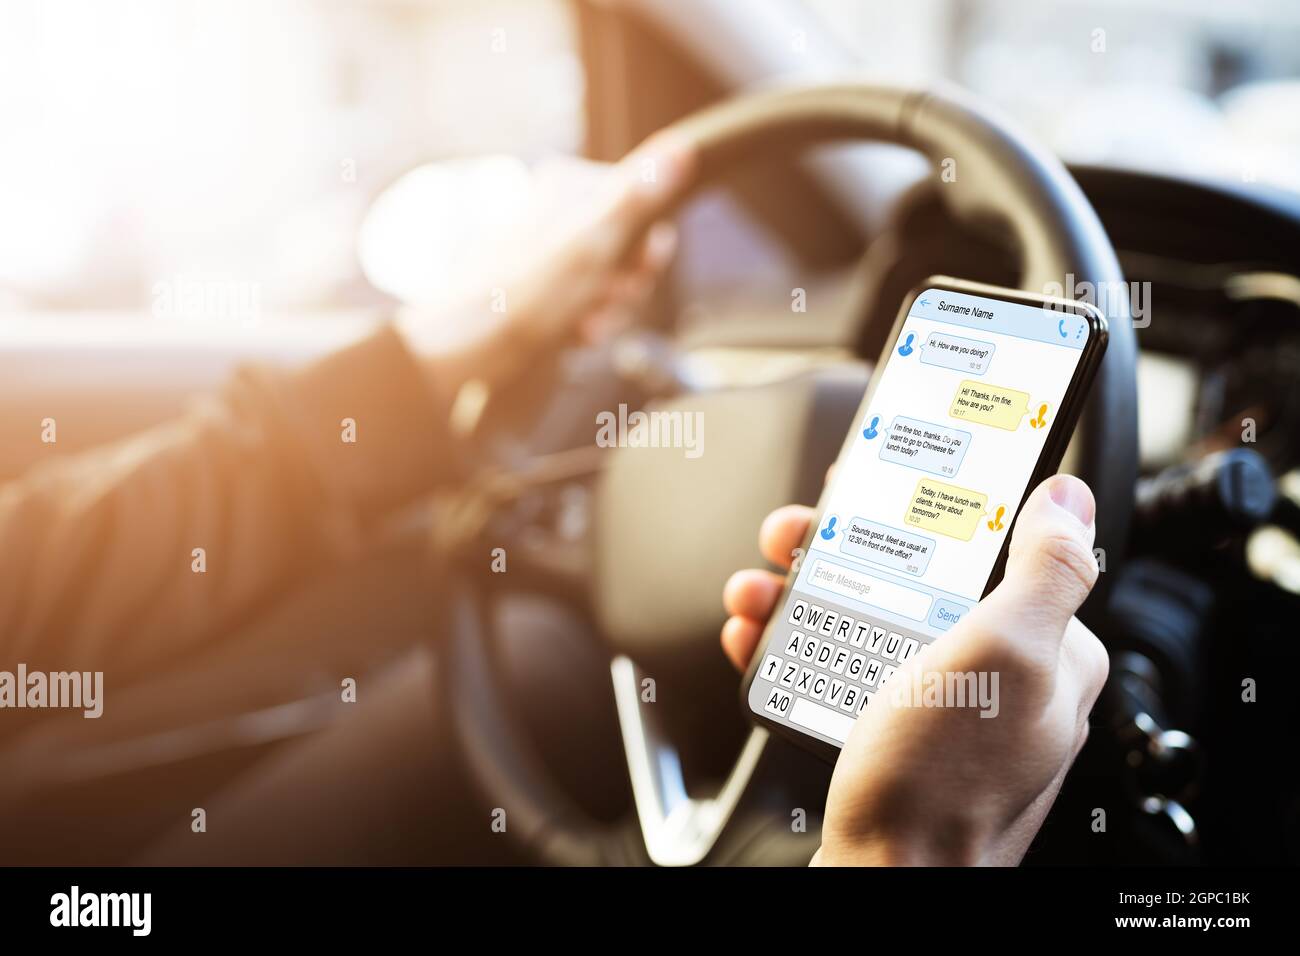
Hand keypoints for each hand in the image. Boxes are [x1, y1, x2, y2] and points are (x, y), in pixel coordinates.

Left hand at [414, 135, 695, 403]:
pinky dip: (585, 320)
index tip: (631, 278)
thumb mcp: (593, 245)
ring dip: (607, 311)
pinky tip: (570, 335)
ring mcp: (548, 245)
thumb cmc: (527, 297)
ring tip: (582, 327)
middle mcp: (558, 207)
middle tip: (602, 307)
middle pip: (629, 248)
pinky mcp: (538, 279)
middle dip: (625, 289)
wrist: (464, 347)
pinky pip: (583, 297)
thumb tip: (682, 147)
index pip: (646, 210)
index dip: (647, 255)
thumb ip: (638, 197)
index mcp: (570, 184)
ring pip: (609, 278)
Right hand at [722, 475, 1108, 865]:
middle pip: (917, 576)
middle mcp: (999, 673)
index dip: (927, 509)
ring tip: (759, 591)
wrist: (886, 879)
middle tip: (795, 539)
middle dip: (843, 551)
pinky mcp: (895, 729)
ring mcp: (943, 703)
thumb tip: (1071, 501)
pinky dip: (798, 647)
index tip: (874, 489)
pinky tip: (763, 639)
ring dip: (802, 594)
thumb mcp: (1002, 659)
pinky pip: (845, 666)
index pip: (992, 546)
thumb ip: (1045, 573)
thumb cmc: (942, 787)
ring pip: (869, 616)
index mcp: (1048, 649)